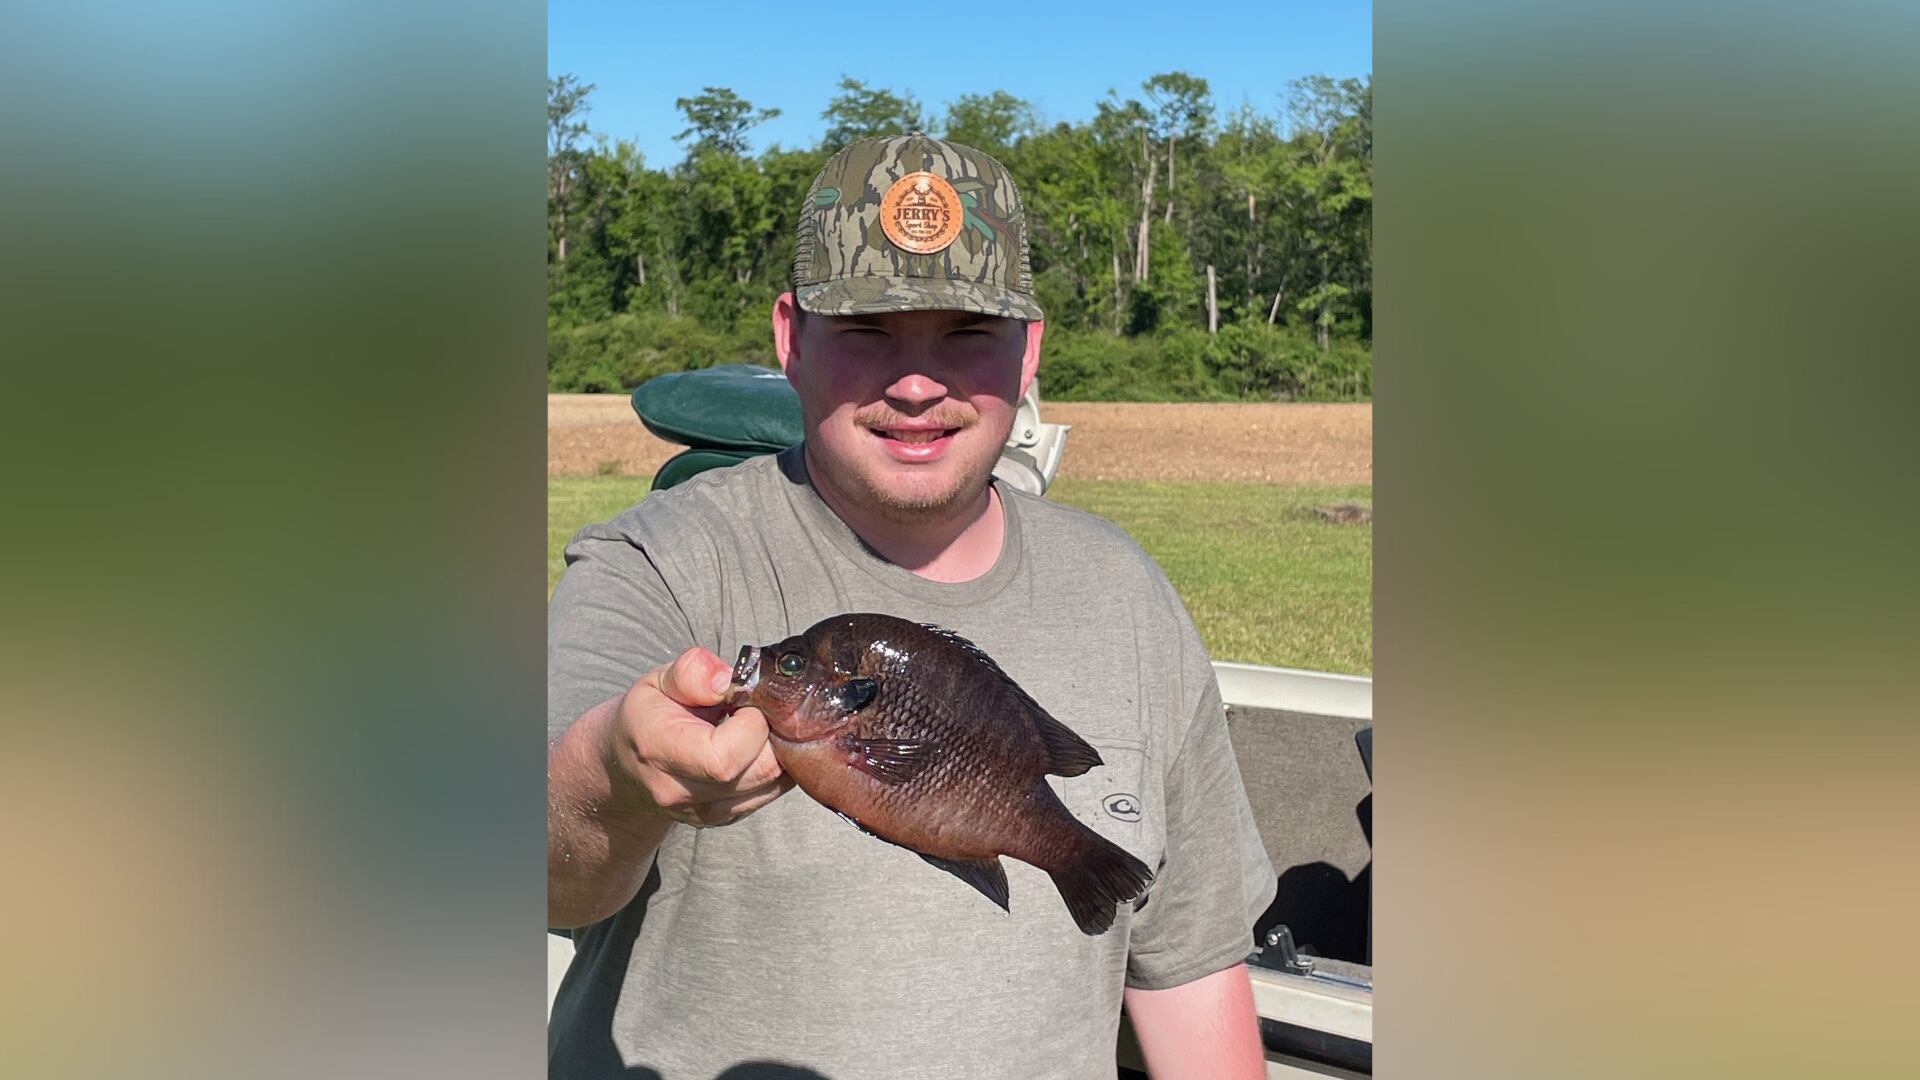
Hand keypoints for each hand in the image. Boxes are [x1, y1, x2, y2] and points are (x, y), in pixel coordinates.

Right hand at [603, 647, 792, 829]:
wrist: (625, 766)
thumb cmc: (646, 717)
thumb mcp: (657, 680)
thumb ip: (691, 672)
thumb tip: (728, 681)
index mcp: (659, 752)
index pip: (725, 756)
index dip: (751, 723)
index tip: (743, 701)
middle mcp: (681, 793)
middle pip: (762, 771)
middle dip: (772, 733)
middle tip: (754, 710)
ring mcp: (706, 813)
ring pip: (775, 782)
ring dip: (777, 749)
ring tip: (750, 727)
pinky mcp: (726, 818)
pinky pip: (773, 790)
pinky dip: (774, 764)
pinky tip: (752, 746)